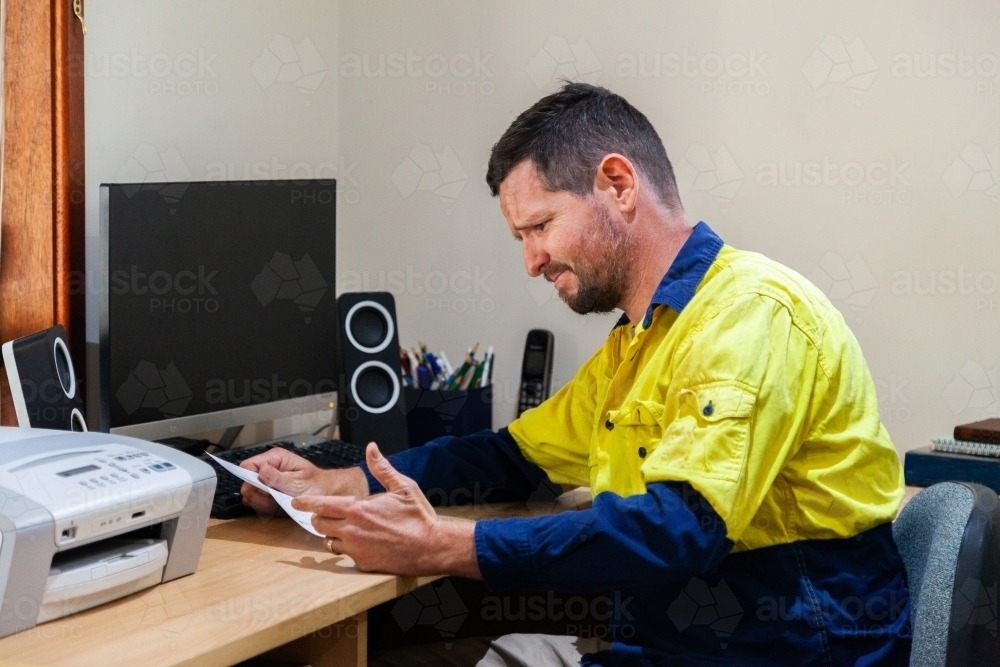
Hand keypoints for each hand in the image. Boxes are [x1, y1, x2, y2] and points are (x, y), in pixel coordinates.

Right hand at [239, 447, 368, 512]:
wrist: (327, 493)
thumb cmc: (317, 485)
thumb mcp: (298, 482)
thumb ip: (278, 478)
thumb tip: (261, 471)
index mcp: (275, 458)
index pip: (248, 465)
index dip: (250, 479)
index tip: (262, 490)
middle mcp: (270, 466)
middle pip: (247, 481)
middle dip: (257, 493)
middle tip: (272, 499)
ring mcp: (269, 478)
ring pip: (251, 492)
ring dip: (261, 501)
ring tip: (277, 502)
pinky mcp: (270, 490)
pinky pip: (258, 500)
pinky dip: (265, 506)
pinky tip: (277, 505)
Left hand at [292, 443, 480, 577]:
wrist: (431, 546)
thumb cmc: (419, 517)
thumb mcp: (403, 486)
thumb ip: (382, 468)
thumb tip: (372, 449)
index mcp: (359, 509)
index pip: (321, 505)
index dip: (305, 503)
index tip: (296, 501)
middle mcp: (352, 530)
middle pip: (319, 525)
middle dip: (320, 518)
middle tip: (328, 514)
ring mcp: (356, 549)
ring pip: (328, 542)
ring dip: (333, 534)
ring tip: (347, 529)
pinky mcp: (362, 563)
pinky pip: (344, 555)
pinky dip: (348, 548)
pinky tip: (362, 542)